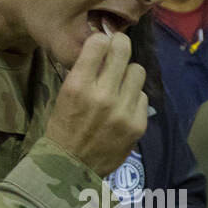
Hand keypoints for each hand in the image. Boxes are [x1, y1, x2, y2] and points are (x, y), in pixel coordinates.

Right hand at [45, 32, 147, 175]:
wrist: (71, 167)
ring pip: (138, 70)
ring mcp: (122, 111)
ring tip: (120, 85)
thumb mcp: (65, 95)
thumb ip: (85, 72)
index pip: (99, 43)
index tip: (102, 45)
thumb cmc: (64, 127)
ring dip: (128, 74)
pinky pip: (143, 96)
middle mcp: (102, 95)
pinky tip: (123, 107)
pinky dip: (134, 98)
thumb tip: (105, 47)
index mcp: (78, 86)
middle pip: (123, 50)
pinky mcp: (137, 124)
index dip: (101, 40)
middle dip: (120, 47)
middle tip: (117, 52)